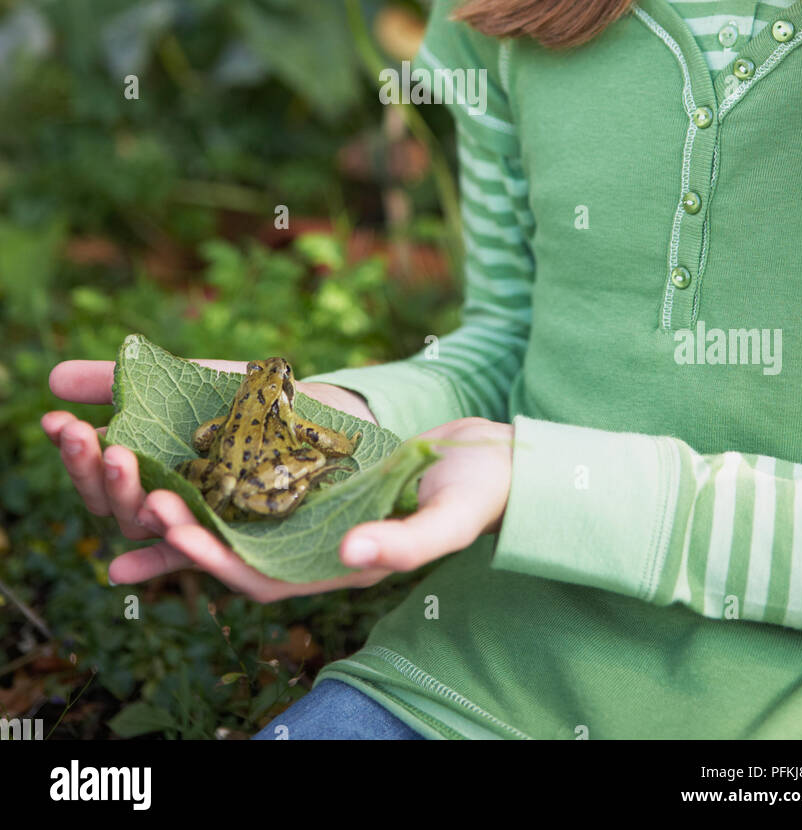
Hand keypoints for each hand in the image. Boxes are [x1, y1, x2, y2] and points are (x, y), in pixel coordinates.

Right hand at [41, 358, 379, 585]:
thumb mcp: (192, 380)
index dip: (78, 455)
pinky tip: (179, 539)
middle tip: (107, 446)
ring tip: (150, 495)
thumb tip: (54, 378)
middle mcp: (183, 515)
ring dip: (157, 522)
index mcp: (159, 478)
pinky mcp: (270, 555)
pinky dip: (205, 558)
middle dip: (113, 481)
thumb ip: (126, 382)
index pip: (106, 479)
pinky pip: (233, 567)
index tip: (59, 422)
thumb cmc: (258, 403)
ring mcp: (222, 536)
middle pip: (131, 514)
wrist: (340, 416)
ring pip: (174, 541)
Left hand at [118, 416, 514, 600]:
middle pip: (223, 537)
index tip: (176, 534)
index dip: (212, 558)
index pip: (254, 574)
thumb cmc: (473, 498)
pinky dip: (202, 441)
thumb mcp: (446, 521)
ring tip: (122, 461)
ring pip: (220, 497)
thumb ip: (401, 545)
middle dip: (175, 519)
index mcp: (326, 565)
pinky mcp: (297, 457)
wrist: (485, 460)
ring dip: (173, 482)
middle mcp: (299, 536)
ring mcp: (295, 497)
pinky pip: (240, 454)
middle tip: (135, 493)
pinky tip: (162, 420)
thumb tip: (351, 555)